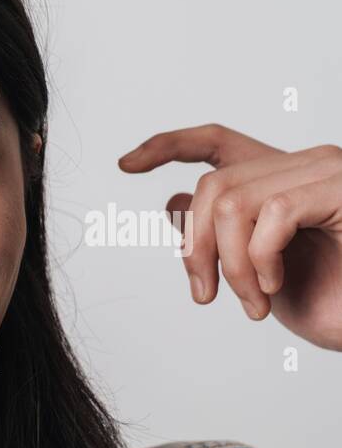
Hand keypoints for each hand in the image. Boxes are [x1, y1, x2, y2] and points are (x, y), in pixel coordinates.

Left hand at [118, 124, 341, 350]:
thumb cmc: (329, 299)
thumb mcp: (254, 268)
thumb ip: (218, 232)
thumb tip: (172, 201)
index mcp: (281, 179)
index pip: (217, 142)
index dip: (169, 146)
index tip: (126, 164)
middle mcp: (305, 165)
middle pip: (213, 186)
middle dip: (196, 248)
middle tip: (205, 295)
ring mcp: (328, 172)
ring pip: (233, 202)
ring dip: (231, 266)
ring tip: (251, 304)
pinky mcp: (341, 190)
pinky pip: (271, 215)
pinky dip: (261, 260)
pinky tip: (274, 289)